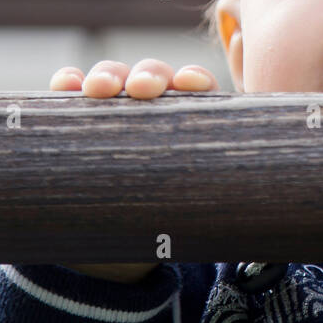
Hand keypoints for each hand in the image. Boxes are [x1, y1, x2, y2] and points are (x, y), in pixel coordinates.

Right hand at [49, 57, 217, 282]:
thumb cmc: (168, 220)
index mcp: (189, 119)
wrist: (117, 246)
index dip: (194, 80)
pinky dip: (69, 84)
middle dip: (149, 75)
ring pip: (113, 77)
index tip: (189, 85)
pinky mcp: (76, 118)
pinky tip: (66, 85)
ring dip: (107, 76)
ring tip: (97, 90)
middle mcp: (153, 104)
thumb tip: (257, 235)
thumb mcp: (193, 212)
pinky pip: (72, 93)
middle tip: (142, 89)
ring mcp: (113, 106)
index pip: (197, 88)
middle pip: (155, 76)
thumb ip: (216, 207)